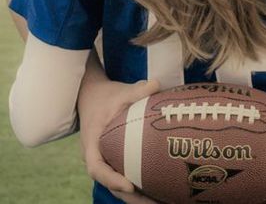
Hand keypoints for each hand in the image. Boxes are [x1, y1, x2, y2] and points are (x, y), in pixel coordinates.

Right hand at [78, 69, 159, 201]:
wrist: (91, 95)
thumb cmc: (106, 95)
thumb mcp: (119, 92)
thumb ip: (137, 91)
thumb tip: (157, 84)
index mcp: (91, 144)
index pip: (98, 168)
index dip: (112, 179)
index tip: (130, 185)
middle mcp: (96, 157)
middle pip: (111, 184)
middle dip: (132, 198)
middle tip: (155, 203)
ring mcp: (103, 160)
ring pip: (118, 185)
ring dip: (137, 197)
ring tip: (161, 202)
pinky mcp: (112, 160)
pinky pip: (124, 176)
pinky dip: (139, 186)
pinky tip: (159, 190)